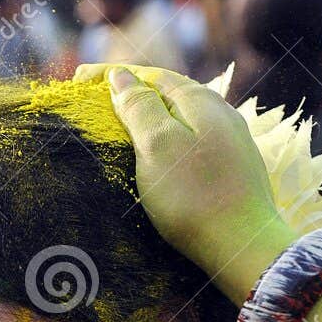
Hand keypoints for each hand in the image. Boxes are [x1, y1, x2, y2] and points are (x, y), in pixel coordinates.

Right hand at [74, 63, 298, 304]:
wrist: (244, 247)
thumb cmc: (195, 197)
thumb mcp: (158, 146)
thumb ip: (139, 108)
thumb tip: (121, 77)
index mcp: (200, 101)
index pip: (149, 75)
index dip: (112, 75)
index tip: (77, 80)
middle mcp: (220, 112)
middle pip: (167, 91)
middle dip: (131, 91)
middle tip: (95, 99)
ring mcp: (230, 140)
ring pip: (181, 115)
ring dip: (150, 114)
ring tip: (122, 122)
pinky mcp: (233, 167)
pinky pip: (192, 137)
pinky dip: (167, 135)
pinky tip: (159, 150)